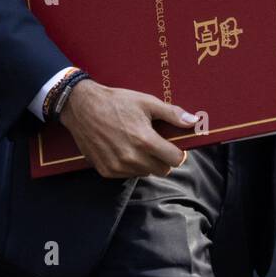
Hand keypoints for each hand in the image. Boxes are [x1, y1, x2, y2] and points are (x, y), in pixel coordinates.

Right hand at [58, 79, 197, 178]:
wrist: (81, 106)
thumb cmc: (116, 102)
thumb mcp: (146, 102)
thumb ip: (172, 114)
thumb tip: (194, 121)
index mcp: (145, 141)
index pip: (176, 160)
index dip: (179, 153)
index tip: (175, 146)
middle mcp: (132, 158)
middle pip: (162, 170)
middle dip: (163, 158)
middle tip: (156, 143)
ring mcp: (117, 167)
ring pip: (145, 173)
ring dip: (147, 163)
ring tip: (137, 143)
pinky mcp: (106, 171)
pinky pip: (127, 175)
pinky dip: (130, 165)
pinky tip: (123, 148)